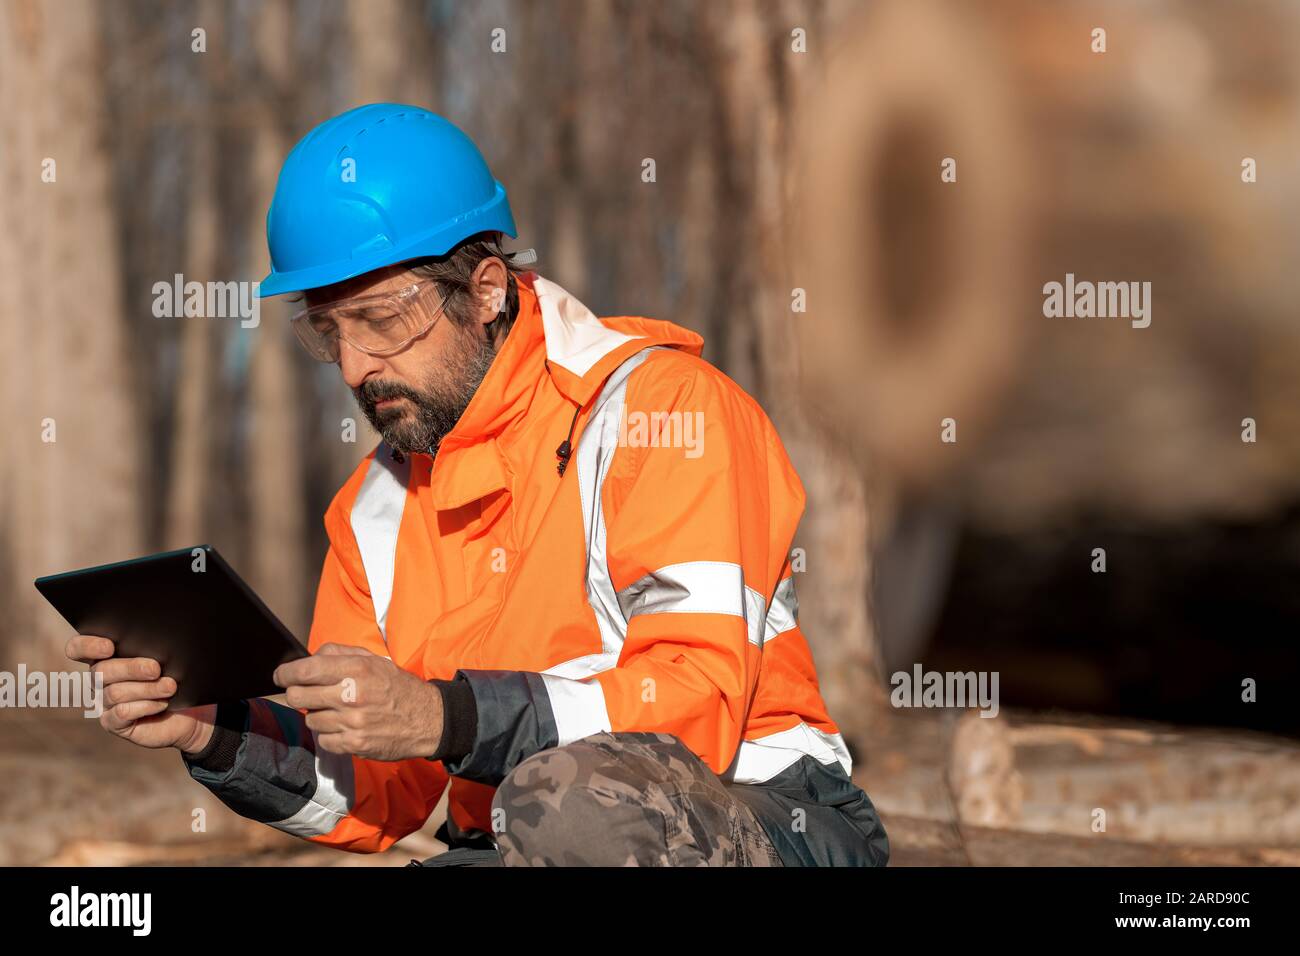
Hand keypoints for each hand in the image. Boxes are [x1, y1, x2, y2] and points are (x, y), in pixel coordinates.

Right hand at [65, 635, 215, 752]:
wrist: (193, 712)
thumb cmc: (179, 677)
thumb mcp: (169, 658)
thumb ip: (154, 647)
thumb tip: (154, 638)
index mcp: (106, 656)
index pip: (79, 648)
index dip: (87, 646)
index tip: (109, 646)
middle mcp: (100, 679)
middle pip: (100, 671)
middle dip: (131, 668)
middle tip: (156, 669)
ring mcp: (105, 703)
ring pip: (115, 692)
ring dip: (147, 689)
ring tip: (170, 687)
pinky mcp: (114, 723)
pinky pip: (121, 713)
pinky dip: (145, 706)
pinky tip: (162, 704)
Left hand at [273, 643, 443, 760]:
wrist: (427, 719)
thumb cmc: (396, 687)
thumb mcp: (373, 660)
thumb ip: (339, 654)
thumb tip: (308, 658)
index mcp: (356, 669)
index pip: (305, 670)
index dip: (285, 673)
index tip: (280, 676)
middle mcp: (351, 694)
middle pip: (297, 696)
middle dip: (298, 693)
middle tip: (309, 694)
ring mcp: (352, 722)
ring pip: (310, 719)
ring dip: (318, 715)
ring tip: (338, 711)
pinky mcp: (354, 744)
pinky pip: (323, 740)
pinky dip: (330, 734)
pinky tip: (346, 727)